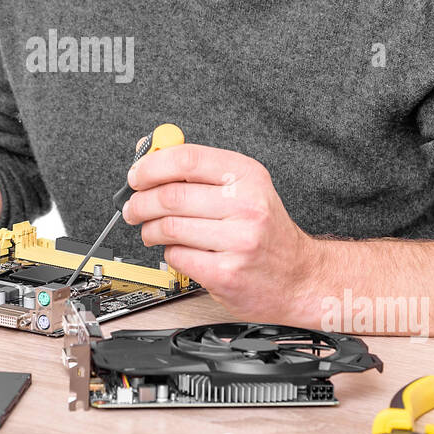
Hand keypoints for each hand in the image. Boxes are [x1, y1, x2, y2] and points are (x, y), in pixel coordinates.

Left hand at [122, 144, 322, 323]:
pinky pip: (177, 256)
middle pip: (171, 195)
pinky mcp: (226, 273)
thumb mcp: (246, 188)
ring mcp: (237, 241)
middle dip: (141, 202)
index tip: (136, 175)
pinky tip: (178, 250)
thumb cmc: (268, 232)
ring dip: (150, 230)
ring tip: (152, 231)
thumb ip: (200, 170)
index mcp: (248, 176)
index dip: (152, 166)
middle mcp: (246, 205)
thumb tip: (151, 154)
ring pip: (169, 227)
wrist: (300, 278)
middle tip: (133, 207)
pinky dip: (168, 252)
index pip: (187, 159)